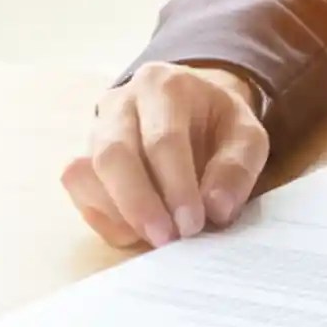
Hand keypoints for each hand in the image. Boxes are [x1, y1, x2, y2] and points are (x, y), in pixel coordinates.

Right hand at [62, 62, 269, 247]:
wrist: (195, 107)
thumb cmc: (220, 124)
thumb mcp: (247, 137)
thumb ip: (238, 169)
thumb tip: (216, 209)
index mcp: (165, 87)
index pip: (162, 139)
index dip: (176, 187)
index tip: (192, 224)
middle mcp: (121, 103)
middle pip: (113, 154)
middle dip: (140, 204)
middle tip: (167, 239)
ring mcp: (96, 130)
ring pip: (85, 172)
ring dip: (119, 214)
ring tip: (155, 239)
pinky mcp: (85, 158)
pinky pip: (79, 190)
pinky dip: (105, 217)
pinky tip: (136, 232)